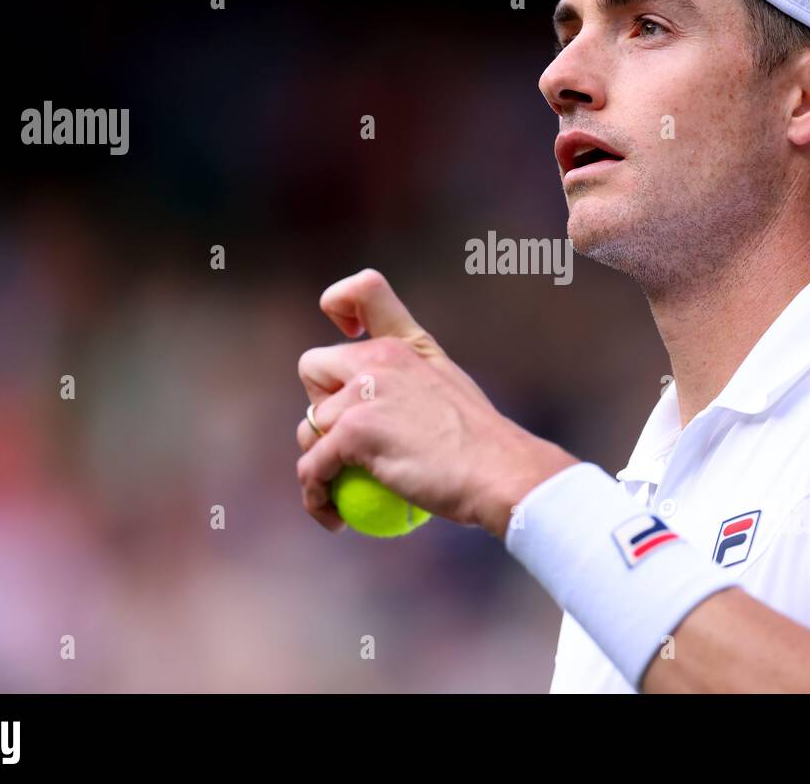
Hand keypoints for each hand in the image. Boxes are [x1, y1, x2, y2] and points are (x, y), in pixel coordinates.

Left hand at [295, 269, 579, 537]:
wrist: (500, 473)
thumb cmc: (483, 447)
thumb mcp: (452, 392)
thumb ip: (413, 385)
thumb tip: (384, 410)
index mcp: (408, 343)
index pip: (364, 289)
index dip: (339, 303)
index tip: (347, 333)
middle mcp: (382, 357)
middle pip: (313, 367)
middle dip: (318, 403)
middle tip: (346, 440)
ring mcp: (365, 391)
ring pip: (309, 425)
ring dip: (315, 461)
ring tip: (336, 492)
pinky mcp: (354, 431)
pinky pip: (312, 467)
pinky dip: (316, 497)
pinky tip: (334, 519)